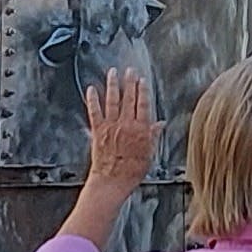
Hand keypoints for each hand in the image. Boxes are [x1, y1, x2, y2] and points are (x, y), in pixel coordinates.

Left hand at [81, 67, 156, 196]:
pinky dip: (92, 99)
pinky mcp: (97, 131)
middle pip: (128, 99)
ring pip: (112, 101)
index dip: (143, 91)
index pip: (143, 105)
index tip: (142, 80)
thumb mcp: (149, 154)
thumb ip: (153, 136)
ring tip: (112, 73)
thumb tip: (160, 124)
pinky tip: (91, 89)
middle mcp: (125, 125)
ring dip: (112, 85)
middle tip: (129, 70)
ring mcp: (110, 126)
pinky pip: (94, 111)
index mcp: (140, 130)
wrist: (112, 181)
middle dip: (129, 82)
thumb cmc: (131, 172)